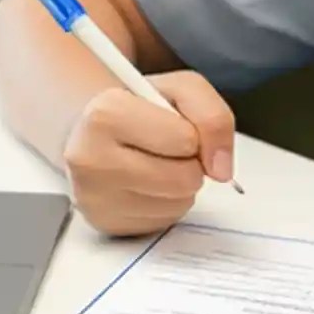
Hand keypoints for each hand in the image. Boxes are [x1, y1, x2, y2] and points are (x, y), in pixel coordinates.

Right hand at [63, 70, 235, 235]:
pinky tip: (145, 185)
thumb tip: (222, 170)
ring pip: (178, 204)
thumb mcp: (179, 90)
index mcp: (106, 114)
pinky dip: (166, 204)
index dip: (192, 133)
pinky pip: (164, 222)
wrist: (93, 132)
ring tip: (155, 164)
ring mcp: (95, 197)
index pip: (185, 140)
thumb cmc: (138, 109)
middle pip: (184, 178)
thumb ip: (213, 117)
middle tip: (168, 149)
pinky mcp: (105, 223)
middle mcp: (91, 158)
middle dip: (190, 163)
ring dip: (181, 186)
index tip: (172, 126)